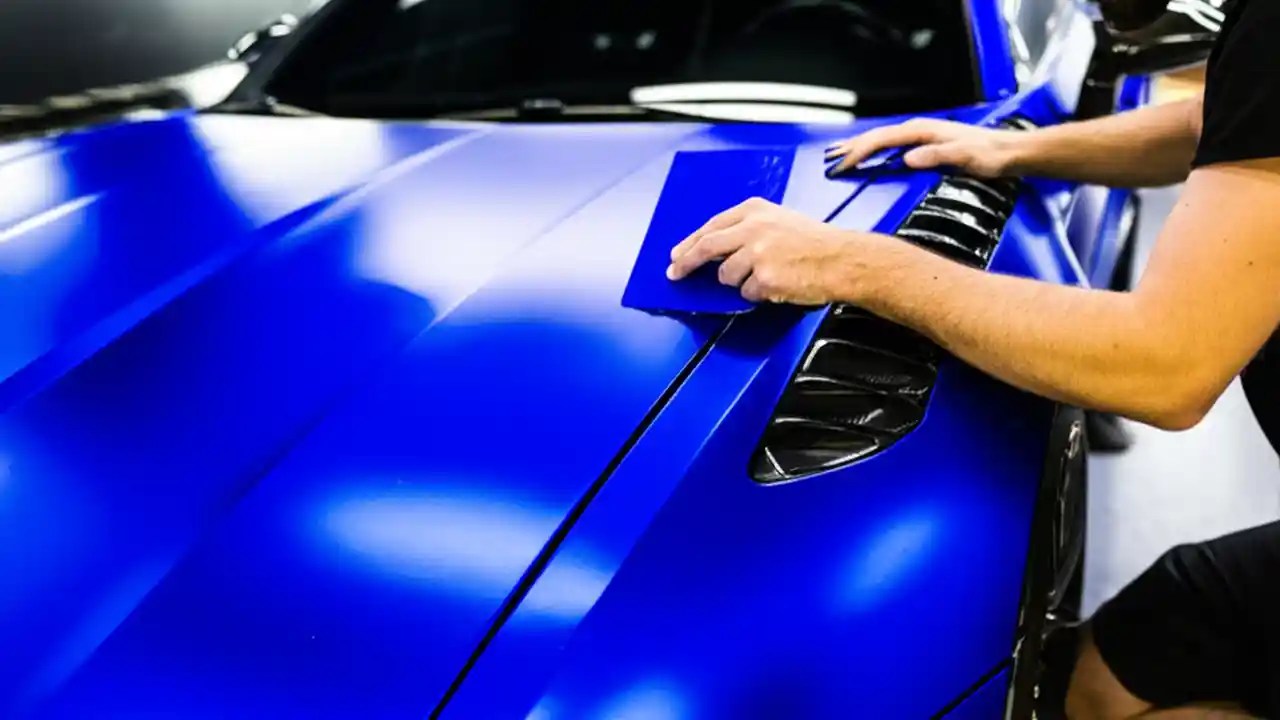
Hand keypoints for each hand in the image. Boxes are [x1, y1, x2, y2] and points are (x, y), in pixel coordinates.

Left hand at [667, 197, 879, 304]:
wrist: (841, 259)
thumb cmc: (815, 243)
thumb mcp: (779, 220)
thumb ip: (747, 229)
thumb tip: (716, 249)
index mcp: (755, 211)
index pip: (711, 226)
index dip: (690, 243)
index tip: (677, 255)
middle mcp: (752, 228)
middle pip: (706, 246)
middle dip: (686, 262)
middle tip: (675, 274)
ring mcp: (757, 253)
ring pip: (727, 275)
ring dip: (739, 281)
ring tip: (767, 275)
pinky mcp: (764, 277)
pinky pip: (747, 292)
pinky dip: (757, 293)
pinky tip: (777, 284)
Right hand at [825, 118, 1023, 177]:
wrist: (1007, 152)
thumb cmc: (988, 156)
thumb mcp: (964, 157)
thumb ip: (936, 156)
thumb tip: (907, 158)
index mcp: (922, 131)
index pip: (881, 140)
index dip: (859, 152)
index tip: (842, 165)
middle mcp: (918, 130)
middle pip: (876, 137)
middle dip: (851, 148)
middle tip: (829, 161)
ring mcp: (921, 136)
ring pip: (882, 139)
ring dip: (859, 148)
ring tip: (839, 156)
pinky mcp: (925, 144)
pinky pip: (891, 146)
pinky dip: (874, 150)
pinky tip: (869, 157)